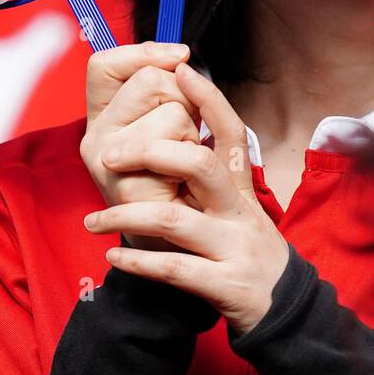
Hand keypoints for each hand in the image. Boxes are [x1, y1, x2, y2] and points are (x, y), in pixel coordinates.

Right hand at [80, 43, 200, 245]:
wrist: (182, 240)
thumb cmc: (179, 175)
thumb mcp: (173, 119)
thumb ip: (169, 82)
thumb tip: (181, 56)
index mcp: (101, 117)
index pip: (104, 65)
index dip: (143, 53)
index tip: (181, 58)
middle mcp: (95, 138)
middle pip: (150, 81)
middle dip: (183, 101)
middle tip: (180, 138)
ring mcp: (107, 165)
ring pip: (173, 113)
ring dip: (193, 136)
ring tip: (181, 167)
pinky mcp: (129, 190)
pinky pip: (181, 151)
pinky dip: (195, 162)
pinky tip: (183, 184)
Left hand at [84, 61, 288, 334]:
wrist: (281, 306)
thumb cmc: (243, 245)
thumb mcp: (235, 202)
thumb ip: (207, 168)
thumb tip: (170, 121)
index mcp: (240, 184)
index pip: (229, 130)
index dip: (208, 97)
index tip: (180, 68)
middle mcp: (238, 209)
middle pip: (200, 164)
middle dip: (151, 152)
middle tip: (109, 156)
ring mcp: (233, 246)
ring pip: (176, 219)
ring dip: (127, 216)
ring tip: (93, 220)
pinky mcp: (224, 285)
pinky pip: (175, 270)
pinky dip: (140, 263)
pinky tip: (113, 258)